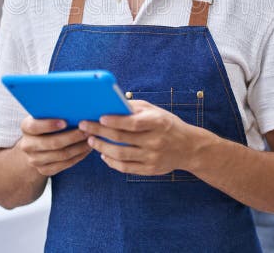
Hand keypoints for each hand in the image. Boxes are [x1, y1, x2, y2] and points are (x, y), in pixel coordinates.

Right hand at [17, 117, 90, 176]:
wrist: (36, 145)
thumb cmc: (46, 123)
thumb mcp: (45, 116)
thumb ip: (55, 112)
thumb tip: (76, 108)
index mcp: (26, 127)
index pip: (35, 127)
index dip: (49, 125)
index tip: (65, 122)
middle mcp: (27, 145)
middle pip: (52, 143)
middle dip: (72, 137)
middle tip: (87, 131)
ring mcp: (34, 160)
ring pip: (61, 155)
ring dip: (79, 147)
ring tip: (91, 139)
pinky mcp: (44, 170)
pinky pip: (64, 165)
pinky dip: (78, 156)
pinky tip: (87, 149)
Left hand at [78, 100, 208, 175]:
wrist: (188, 147)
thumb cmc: (167, 124)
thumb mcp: (155, 111)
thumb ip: (134, 107)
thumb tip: (110, 103)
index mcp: (158, 123)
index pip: (133, 123)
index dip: (115, 121)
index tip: (99, 117)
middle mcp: (155, 141)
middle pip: (122, 138)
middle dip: (100, 132)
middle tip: (84, 126)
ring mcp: (152, 157)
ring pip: (121, 155)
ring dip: (102, 147)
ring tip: (91, 140)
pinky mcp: (150, 170)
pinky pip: (125, 168)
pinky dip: (111, 162)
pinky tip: (103, 155)